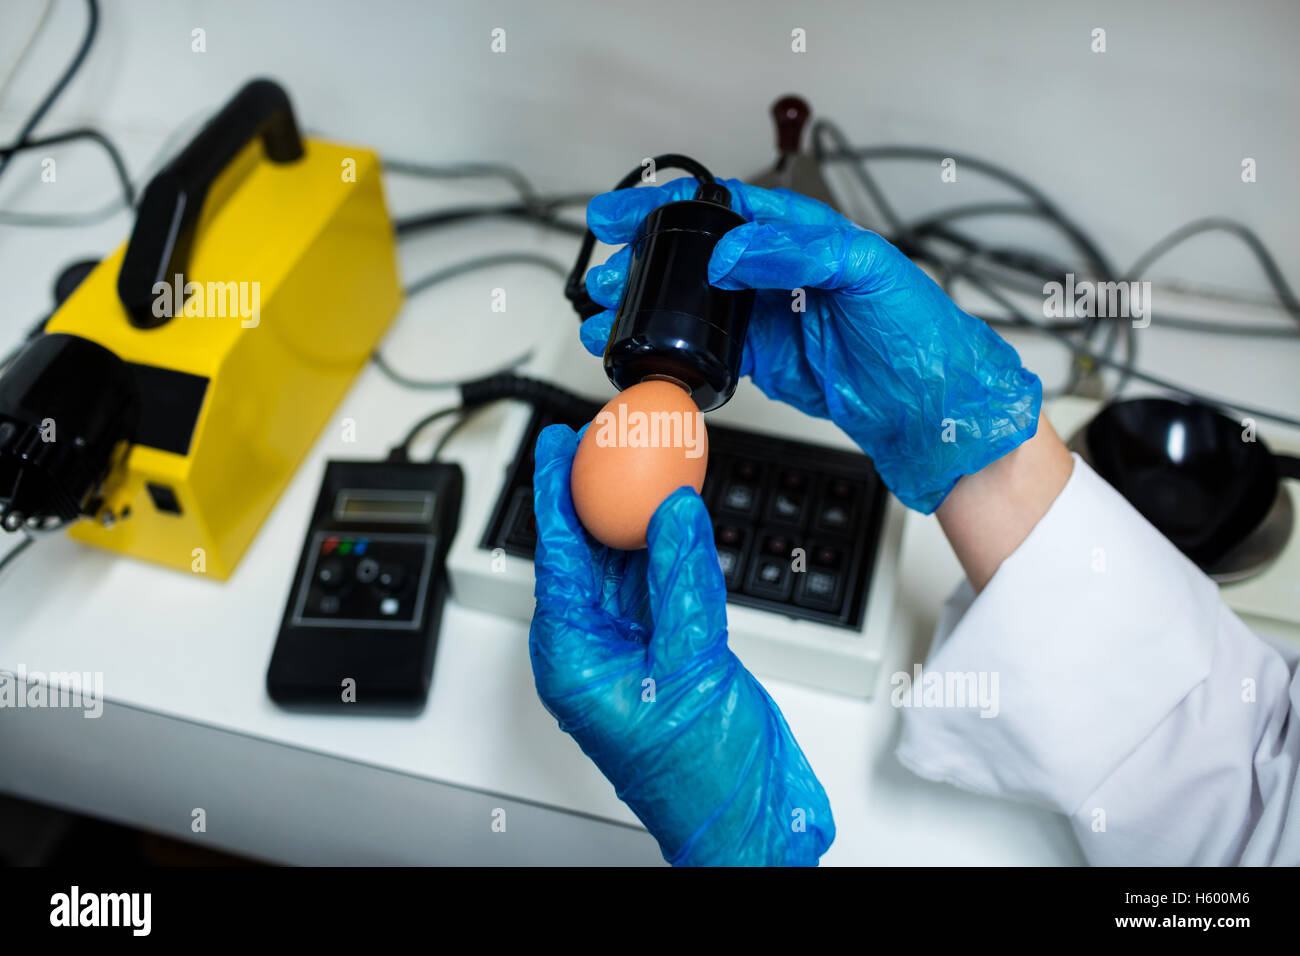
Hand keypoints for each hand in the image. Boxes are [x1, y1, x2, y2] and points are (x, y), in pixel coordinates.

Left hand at [529, 423, 834, 865]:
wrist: (745, 818)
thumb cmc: (699, 777)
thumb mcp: (688, 667)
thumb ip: (681, 583)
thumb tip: (672, 512)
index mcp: (574, 658)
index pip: (556, 557)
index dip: (553, 493)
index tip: (556, 445)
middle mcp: (596, 649)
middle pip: (586, 554)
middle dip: (593, 493)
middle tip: (602, 436)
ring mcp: (634, 649)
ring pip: (627, 565)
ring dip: (635, 516)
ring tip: (640, 460)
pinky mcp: (672, 649)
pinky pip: (664, 584)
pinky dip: (673, 548)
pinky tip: (679, 513)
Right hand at [580, 178, 1042, 512]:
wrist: (928, 407)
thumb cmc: (916, 329)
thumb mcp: (864, 271)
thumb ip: (797, 254)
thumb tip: (730, 253)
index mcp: (799, 234)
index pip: (721, 206)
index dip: (665, 205)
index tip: (624, 211)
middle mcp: (775, 271)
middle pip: (692, 254)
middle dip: (638, 259)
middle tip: (599, 272)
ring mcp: (764, 317)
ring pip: (688, 305)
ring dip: (642, 309)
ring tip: (602, 317)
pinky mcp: (761, 361)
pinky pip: (704, 351)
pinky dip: (667, 352)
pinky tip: (639, 354)